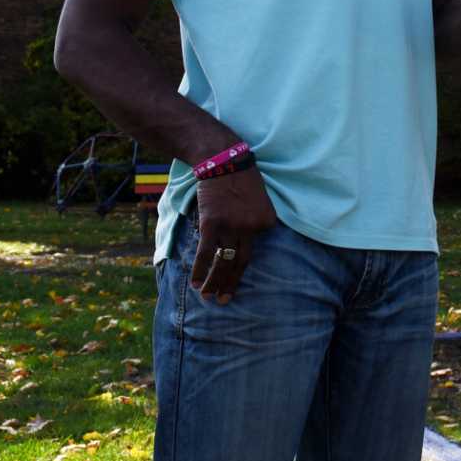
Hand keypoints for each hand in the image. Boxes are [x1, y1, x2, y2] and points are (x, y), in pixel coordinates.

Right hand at [188, 166, 279, 303]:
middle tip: (224, 301)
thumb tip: (244, 240)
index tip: (231, 271)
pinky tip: (195, 283)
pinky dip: (199, 270)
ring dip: (214, 282)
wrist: (222, 159)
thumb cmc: (240, 178)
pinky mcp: (212, 224)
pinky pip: (205, 253)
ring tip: (208, 297)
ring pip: (222, 262)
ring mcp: (231, 226)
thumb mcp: (259, 200)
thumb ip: (255, 221)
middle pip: (240, 262)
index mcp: (266, 223)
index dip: (239, 260)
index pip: (253, 248)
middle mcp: (251, 228)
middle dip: (231, 284)